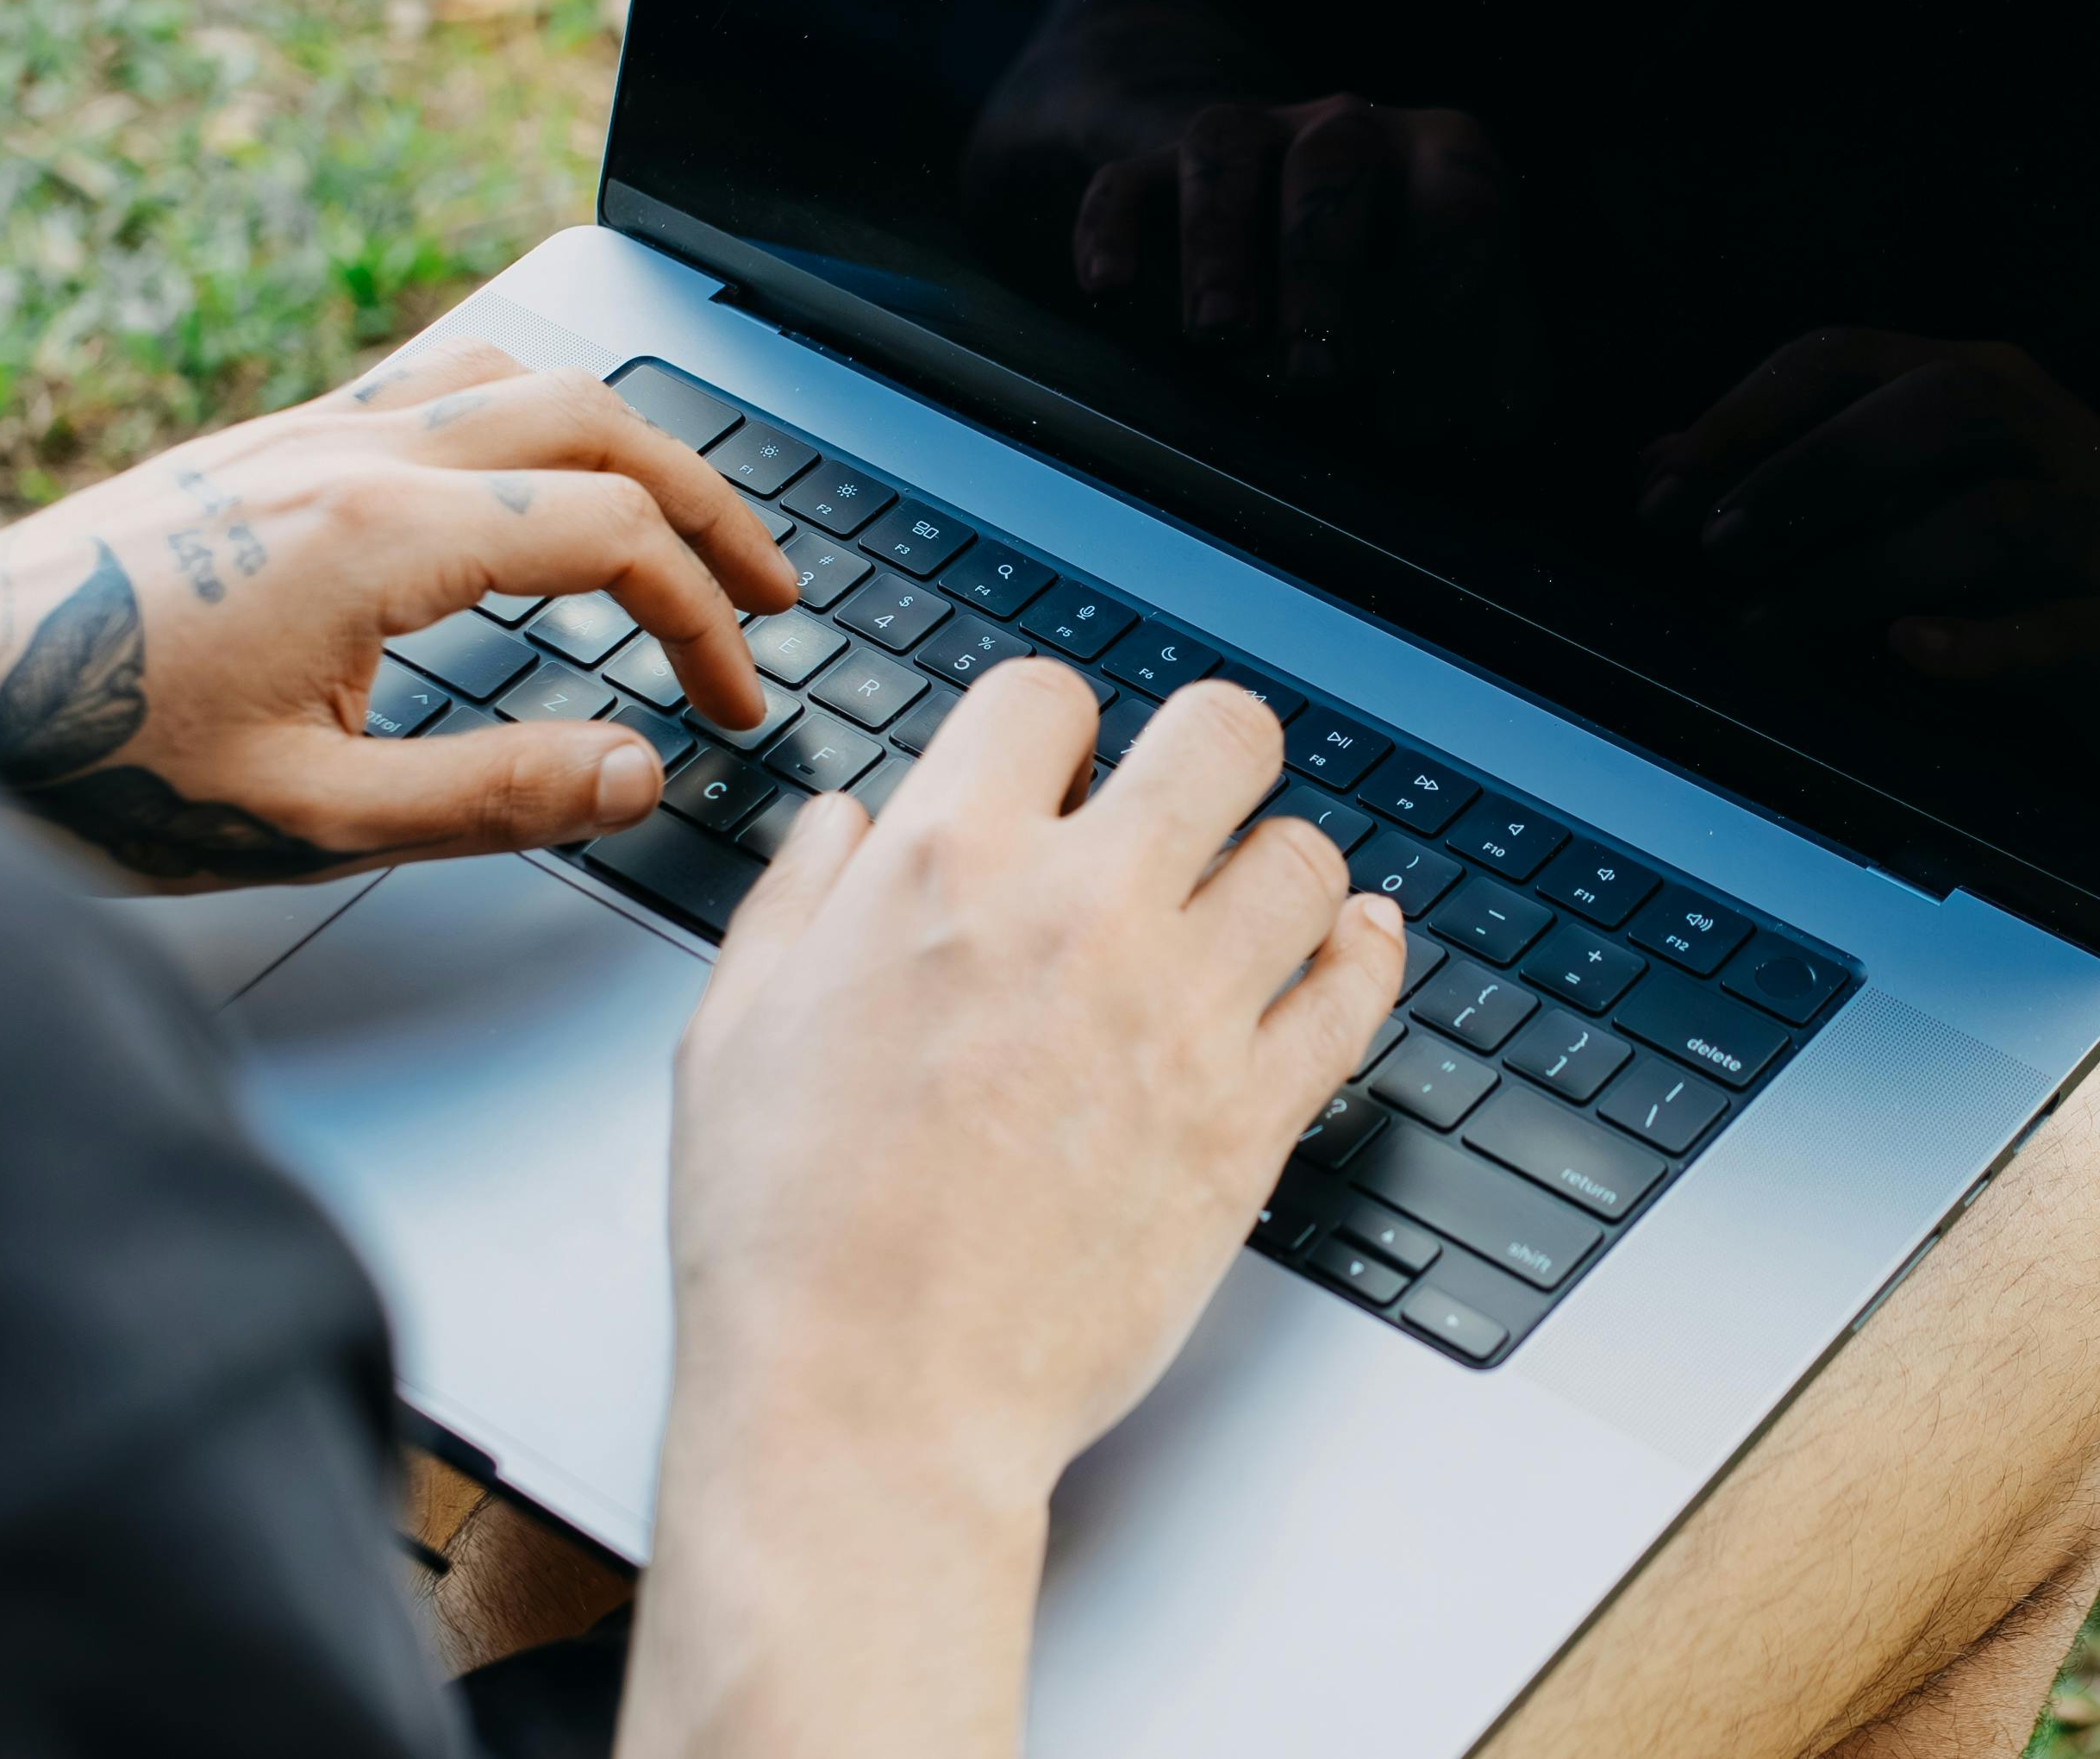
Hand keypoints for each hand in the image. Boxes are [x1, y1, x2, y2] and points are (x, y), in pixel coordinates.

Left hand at [0, 341, 799, 884]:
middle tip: (768, 594)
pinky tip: (528, 491)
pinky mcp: (257, 447)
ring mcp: (300, 434)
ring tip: (676, 531)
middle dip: (706, 506)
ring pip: (518, 381)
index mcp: (379, 536)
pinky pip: (436, 386)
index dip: (703, 621)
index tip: (730, 705)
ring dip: (623, 448)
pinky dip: (531, 424)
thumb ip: (492, 797)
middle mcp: (350, 453)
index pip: (610, 538)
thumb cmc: (86, 769)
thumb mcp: (305, 823)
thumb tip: (640, 771)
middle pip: (596, 424)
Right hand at [619, 665, 1400, 1758]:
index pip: (1047, 694)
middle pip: (1220, 735)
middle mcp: (1078, 912)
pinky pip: (1357, 992)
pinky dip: (1365, 954)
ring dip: (1277, 867)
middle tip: (1183, 802)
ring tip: (1245, 903)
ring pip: (1305, 857)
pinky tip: (1347, 944)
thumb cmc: (789, 1240)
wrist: (871, 1405)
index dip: (1053, 728)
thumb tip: (844, 821)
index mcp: (944, 867)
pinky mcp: (1251, 1118)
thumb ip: (799, 898)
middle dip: (1201, 754)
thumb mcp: (734, 1030)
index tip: (1056, 773)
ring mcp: (1180, 1012)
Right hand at [959, 0, 1530, 398]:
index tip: (1415, 418)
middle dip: (1327, 274)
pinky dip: (1109, 231)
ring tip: (1221, 337)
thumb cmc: (1401, 301)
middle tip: (1319, 384)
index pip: (1462, 209)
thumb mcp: (1466, 331)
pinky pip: (1122, 180)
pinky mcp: (1156, 167)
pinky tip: (1108, 291)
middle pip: (1337, 160)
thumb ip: (1496, 374)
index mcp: (1446, 162)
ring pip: (1223, 146)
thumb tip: (1494, 423)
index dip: (1448, 314)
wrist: (1295, 225)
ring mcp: (1250, 137)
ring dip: (1220, 244)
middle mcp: (1350, 129)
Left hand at [1637, 327, 2099, 762]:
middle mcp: (2044, 431)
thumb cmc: (2017, 567)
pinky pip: (2052, 629)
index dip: (1741, 419)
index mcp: (1976, 381)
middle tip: (1712, 549)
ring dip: (1855, 573)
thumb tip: (1651, 465)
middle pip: (1923, 413)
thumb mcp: (1903, 498)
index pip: (1843, 358)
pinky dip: (1976, 645)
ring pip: (1981, 520)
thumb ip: (1790, 472)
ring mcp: (2098, 525)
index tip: (1659, 495)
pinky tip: (1908, 654)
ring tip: (1763, 629)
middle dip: (1801, 476)